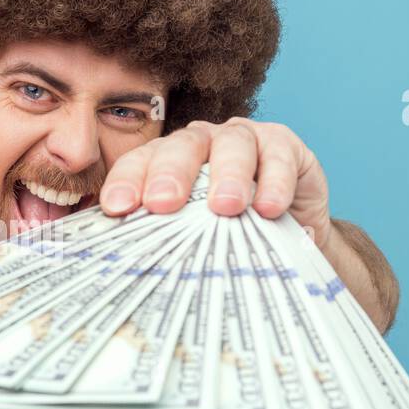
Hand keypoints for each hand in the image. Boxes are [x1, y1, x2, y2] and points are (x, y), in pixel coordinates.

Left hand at [99, 117, 332, 248]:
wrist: (291, 234)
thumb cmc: (230, 232)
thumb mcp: (194, 237)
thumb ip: (169, 240)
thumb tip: (130, 269)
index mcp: (168, 160)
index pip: (142, 162)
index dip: (128, 181)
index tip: (118, 207)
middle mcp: (202, 143)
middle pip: (182, 146)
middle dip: (170, 172)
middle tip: (163, 202)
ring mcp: (244, 139)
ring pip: (232, 144)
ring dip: (228, 175)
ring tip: (225, 207)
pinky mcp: (285, 146)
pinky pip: (278, 157)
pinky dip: (275, 182)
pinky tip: (269, 208)